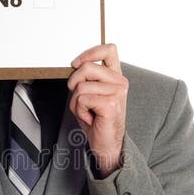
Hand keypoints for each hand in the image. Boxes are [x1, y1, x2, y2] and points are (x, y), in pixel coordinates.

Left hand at [68, 43, 127, 177]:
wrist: (107, 144)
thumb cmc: (97, 119)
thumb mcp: (91, 94)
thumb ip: (87, 78)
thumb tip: (74, 66)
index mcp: (115, 77)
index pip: (108, 50)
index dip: (90, 52)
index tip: (75, 63)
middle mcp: (119, 82)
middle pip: (86, 67)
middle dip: (73, 83)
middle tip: (79, 99)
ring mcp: (117, 92)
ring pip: (80, 86)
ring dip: (76, 103)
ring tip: (87, 112)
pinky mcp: (110, 104)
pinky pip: (82, 99)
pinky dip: (80, 111)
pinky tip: (90, 118)